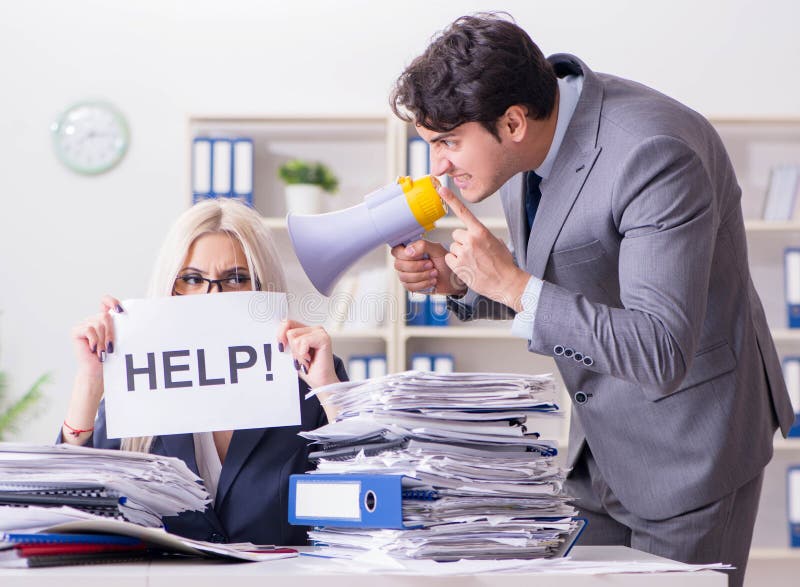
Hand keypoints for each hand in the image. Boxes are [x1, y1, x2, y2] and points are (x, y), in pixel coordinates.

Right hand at [64, 295, 122, 444]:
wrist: (98, 373)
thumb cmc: (112, 358)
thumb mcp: (120, 339)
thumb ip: (120, 326)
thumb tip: (126, 314)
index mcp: (104, 320)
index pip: (105, 301)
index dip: (112, 301)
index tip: (120, 310)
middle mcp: (93, 319)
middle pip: (105, 316)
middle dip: (111, 333)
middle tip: (111, 348)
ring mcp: (84, 324)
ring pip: (98, 323)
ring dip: (103, 340)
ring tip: (103, 352)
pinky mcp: (76, 331)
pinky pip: (89, 329)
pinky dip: (95, 341)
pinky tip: (94, 350)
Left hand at [277, 320, 339, 389]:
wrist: (320, 382)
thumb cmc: (308, 370)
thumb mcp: (291, 353)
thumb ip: (286, 342)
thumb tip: (277, 337)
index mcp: (306, 331)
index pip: (287, 323)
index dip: (280, 335)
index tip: (282, 347)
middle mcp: (313, 329)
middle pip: (289, 331)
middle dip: (292, 349)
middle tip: (301, 358)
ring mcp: (319, 332)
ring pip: (295, 337)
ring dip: (298, 354)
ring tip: (306, 360)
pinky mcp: (324, 338)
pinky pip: (303, 341)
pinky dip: (303, 354)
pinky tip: (309, 359)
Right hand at [391, 239, 466, 295]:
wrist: (452, 279)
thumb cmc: (445, 263)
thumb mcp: (437, 249)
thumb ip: (422, 245)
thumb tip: (408, 251)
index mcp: (410, 251)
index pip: (396, 251)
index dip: (404, 254)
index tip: (418, 256)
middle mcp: (406, 262)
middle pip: (398, 265)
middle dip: (416, 266)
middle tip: (431, 265)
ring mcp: (406, 274)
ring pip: (403, 277)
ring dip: (421, 276)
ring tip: (434, 273)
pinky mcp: (410, 286)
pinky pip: (410, 286)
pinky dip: (423, 284)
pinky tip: (432, 281)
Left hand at [438, 187, 529, 310]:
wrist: (505, 283)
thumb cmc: (504, 264)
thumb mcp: (497, 243)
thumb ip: (484, 235)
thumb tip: (477, 235)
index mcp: (481, 231)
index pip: (464, 212)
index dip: (451, 200)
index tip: (441, 189)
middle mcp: (471, 240)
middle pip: (456, 234)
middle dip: (462, 241)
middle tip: (473, 252)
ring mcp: (463, 252)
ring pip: (453, 247)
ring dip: (459, 253)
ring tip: (472, 262)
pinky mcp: (457, 265)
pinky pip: (449, 258)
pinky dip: (455, 263)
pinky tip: (466, 267)